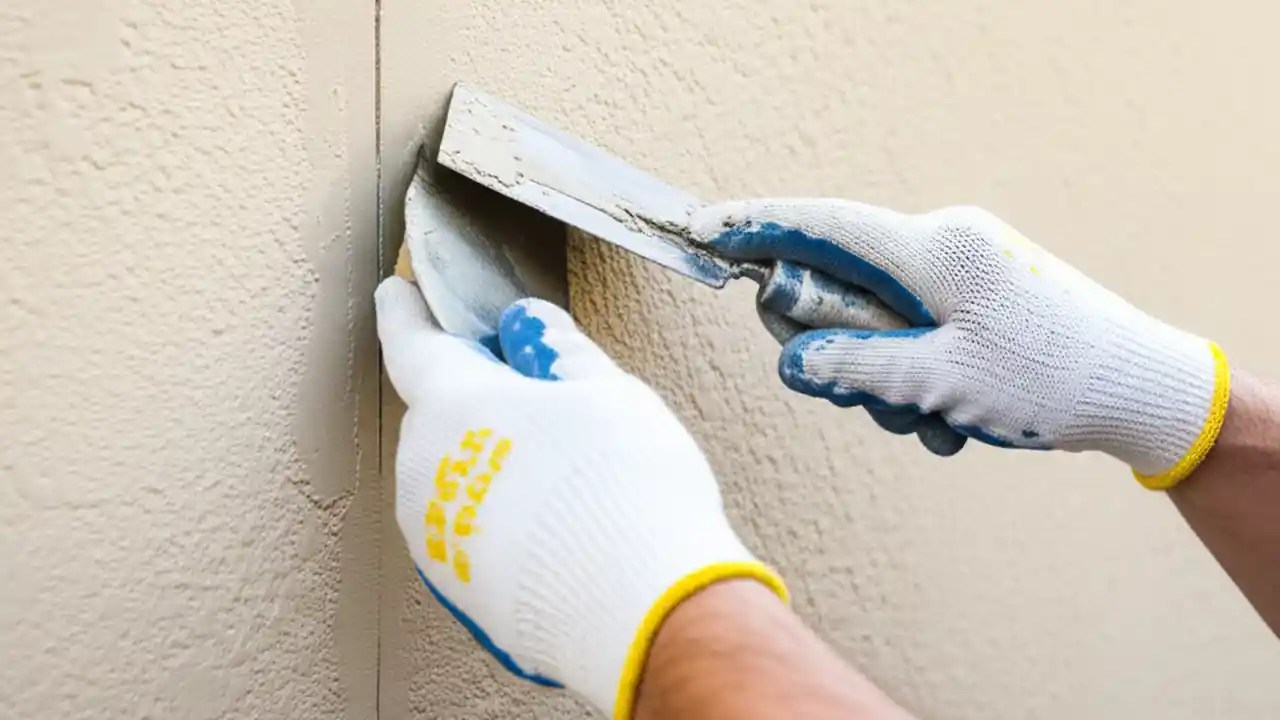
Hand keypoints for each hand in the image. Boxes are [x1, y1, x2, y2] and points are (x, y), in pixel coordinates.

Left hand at [375, 277, 786, 717]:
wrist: (641, 611)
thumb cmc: (627, 490)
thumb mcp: (605, 390)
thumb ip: (557, 350)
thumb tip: (529, 329)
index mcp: (452, 404)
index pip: (411, 342)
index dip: (405, 311)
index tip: (396, 293)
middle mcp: (424, 470)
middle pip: (438, 413)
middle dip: (474, 396)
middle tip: (532, 390)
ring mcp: (435, 537)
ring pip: (451, 475)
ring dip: (487, 461)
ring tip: (561, 470)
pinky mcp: (458, 590)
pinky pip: (469, 532)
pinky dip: (499, 518)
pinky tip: (555, 524)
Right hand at [692, 200, 1229, 488]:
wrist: (1141, 388)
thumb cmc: (1049, 379)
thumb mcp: (940, 382)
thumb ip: (855, 365)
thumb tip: (792, 359)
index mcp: (933, 249)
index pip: (823, 226)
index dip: (757, 229)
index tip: (703, 232)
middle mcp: (943, 246)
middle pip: (843, 284)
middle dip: (842, 349)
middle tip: (874, 401)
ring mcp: (961, 270)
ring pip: (876, 319)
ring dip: (888, 379)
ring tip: (936, 421)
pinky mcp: (975, 296)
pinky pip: (913, 330)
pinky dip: (917, 378)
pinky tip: (954, 420)